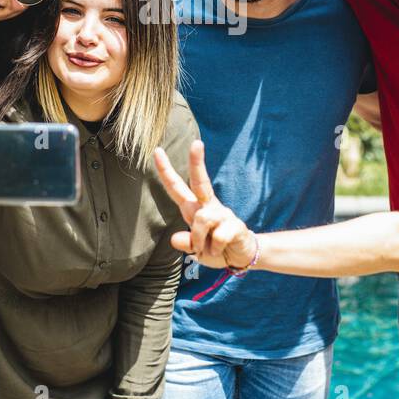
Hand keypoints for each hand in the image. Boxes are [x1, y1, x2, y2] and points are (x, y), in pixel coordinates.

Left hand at [153, 140, 255, 270]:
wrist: (242, 256)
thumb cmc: (215, 248)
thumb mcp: (196, 250)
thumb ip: (185, 244)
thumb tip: (175, 239)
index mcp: (194, 208)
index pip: (177, 188)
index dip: (166, 171)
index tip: (157, 151)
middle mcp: (208, 206)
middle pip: (200, 181)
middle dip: (197, 162)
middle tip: (196, 143)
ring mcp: (223, 214)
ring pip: (202, 219)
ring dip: (200, 240)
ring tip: (208, 249)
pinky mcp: (235, 224)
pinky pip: (218, 236)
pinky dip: (214, 249)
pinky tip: (221, 249)